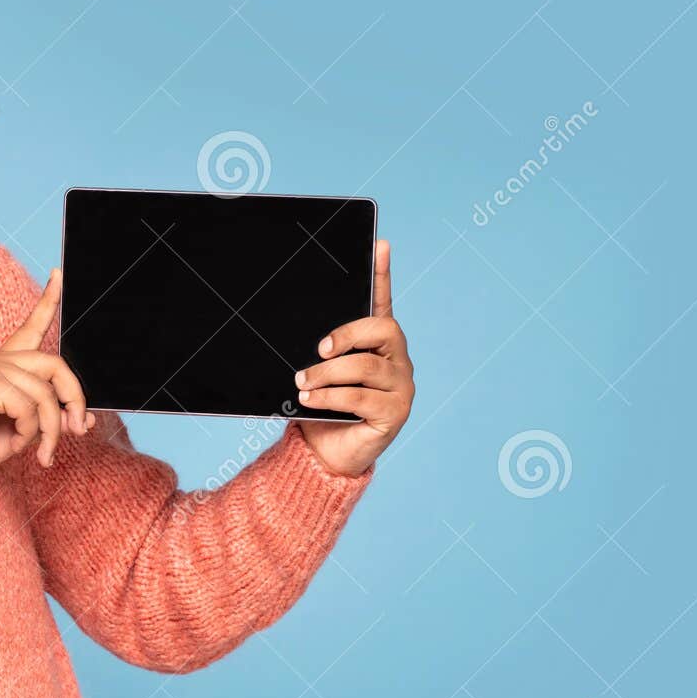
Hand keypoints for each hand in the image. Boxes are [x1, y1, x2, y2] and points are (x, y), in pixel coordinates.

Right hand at [0, 267, 96, 471]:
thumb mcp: (24, 431)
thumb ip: (51, 419)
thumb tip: (84, 420)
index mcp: (5, 364)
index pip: (30, 326)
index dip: (48, 302)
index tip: (58, 274)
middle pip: (55, 364)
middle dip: (74, 397)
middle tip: (80, 428)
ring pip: (46, 393)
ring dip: (50, 428)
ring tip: (42, 452)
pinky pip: (29, 406)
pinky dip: (29, 432)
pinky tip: (14, 443)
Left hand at [294, 239, 413, 475]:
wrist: (324, 452)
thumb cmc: (320, 406)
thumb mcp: (315, 371)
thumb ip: (317, 349)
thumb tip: (296, 326)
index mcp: (376, 342)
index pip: (382, 301)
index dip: (382, 274)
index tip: (380, 245)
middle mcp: (395, 359)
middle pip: (383, 329)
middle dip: (347, 334)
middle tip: (318, 349)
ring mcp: (400, 386)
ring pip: (366, 367)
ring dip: (327, 374)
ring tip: (302, 382)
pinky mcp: (395, 413)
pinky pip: (361, 397)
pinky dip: (331, 397)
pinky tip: (310, 399)